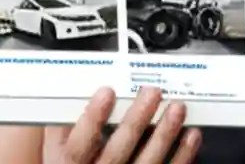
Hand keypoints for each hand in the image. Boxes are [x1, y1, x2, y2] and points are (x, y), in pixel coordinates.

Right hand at [42, 86, 201, 163]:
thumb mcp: (54, 149)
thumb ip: (61, 123)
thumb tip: (66, 88)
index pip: (78, 146)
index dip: (92, 119)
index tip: (106, 92)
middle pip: (117, 151)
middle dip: (136, 120)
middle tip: (151, 92)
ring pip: (147, 163)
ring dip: (165, 134)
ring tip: (176, 108)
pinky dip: (183, 154)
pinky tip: (190, 134)